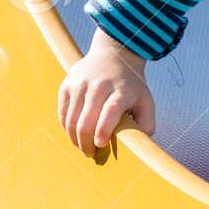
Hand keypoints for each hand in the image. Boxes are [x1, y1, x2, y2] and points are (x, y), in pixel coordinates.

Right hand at [57, 29, 155, 156]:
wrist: (114, 54)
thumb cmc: (131, 85)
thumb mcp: (145, 100)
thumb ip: (146, 122)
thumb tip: (139, 144)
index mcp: (120, 91)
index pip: (110, 111)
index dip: (103, 130)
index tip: (101, 145)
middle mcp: (98, 87)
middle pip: (86, 122)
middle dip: (86, 144)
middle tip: (91, 154)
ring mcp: (80, 85)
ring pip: (71, 121)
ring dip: (75, 139)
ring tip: (83, 147)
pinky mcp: (66, 85)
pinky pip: (63, 114)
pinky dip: (67, 128)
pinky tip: (76, 133)